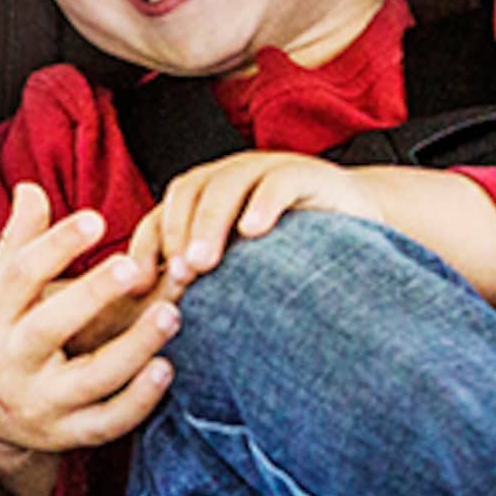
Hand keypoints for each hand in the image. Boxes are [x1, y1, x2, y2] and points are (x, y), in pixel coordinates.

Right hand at [0, 182, 180, 495]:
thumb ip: (18, 240)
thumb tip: (31, 188)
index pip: (18, 277)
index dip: (55, 245)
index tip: (95, 219)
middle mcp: (12, 362)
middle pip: (49, 329)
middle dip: (91, 298)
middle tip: (134, 268)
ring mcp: (40, 403)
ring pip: (89, 380)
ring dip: (132, 350)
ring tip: (172, 315)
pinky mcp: (67, 435)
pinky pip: (106, 424)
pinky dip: (138, 402)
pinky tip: (167, 370)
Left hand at [140, 151, 380, 282]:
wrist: (358, 223)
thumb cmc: (288, 255)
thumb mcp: (238, 269)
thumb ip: (201, 282)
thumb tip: (153, 324)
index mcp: (202, 199)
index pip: (159, 216)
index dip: (143, 248)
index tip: (137, 288)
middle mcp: (229, 178)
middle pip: (187, 194)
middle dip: (176, 235)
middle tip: (176, 276)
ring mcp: (266, 170)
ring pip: (226, 185)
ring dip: (209, 223)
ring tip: (202, 262)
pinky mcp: (306, 174)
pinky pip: (278, 183)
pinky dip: (263, 204)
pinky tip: (253, 231)